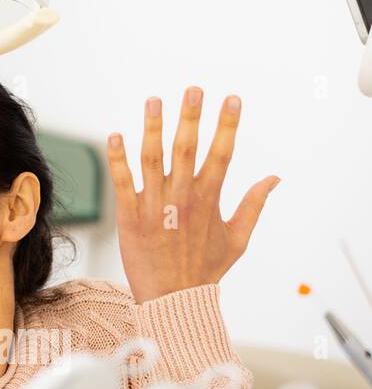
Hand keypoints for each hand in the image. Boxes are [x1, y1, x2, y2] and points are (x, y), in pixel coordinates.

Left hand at [106, 87, 279, 304]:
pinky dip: (118, 159)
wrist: (174, 298)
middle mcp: (182, 198)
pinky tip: (115, 135)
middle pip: (187, 149)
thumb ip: (253, 205)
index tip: (232, 100)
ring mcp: (155, 206)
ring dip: (153, 128)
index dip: (227, 126)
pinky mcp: (129, 216)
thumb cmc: (205, 268)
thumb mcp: (238, 238)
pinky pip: (123, 182)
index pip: (222, 154)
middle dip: (190, 118)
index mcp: (209, 199)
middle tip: (193, 90)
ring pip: (153, 160)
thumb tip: (273, 179)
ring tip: (154, 101)